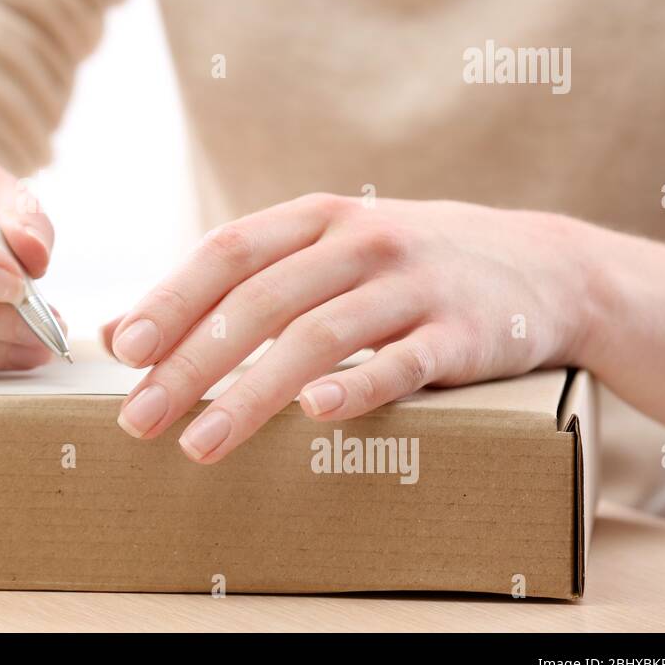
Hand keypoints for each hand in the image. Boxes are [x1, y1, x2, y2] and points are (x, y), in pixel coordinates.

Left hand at [106, 194, 593, 462]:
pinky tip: (314, 413)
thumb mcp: (323, 253)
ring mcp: (414, 284)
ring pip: (319, 335)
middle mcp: (360, 241)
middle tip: (141, 418)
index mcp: (316, 219)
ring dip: (252, 393)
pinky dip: (358, 385)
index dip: (172, 299)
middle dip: (193, 363)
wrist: (544, 264)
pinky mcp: (463, 332)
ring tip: (201, 445)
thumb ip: (234, 285)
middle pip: (261, 301)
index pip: (227, 252)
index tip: (124, 351)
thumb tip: (121, 332)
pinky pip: (404, 362)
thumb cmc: (402, 267)